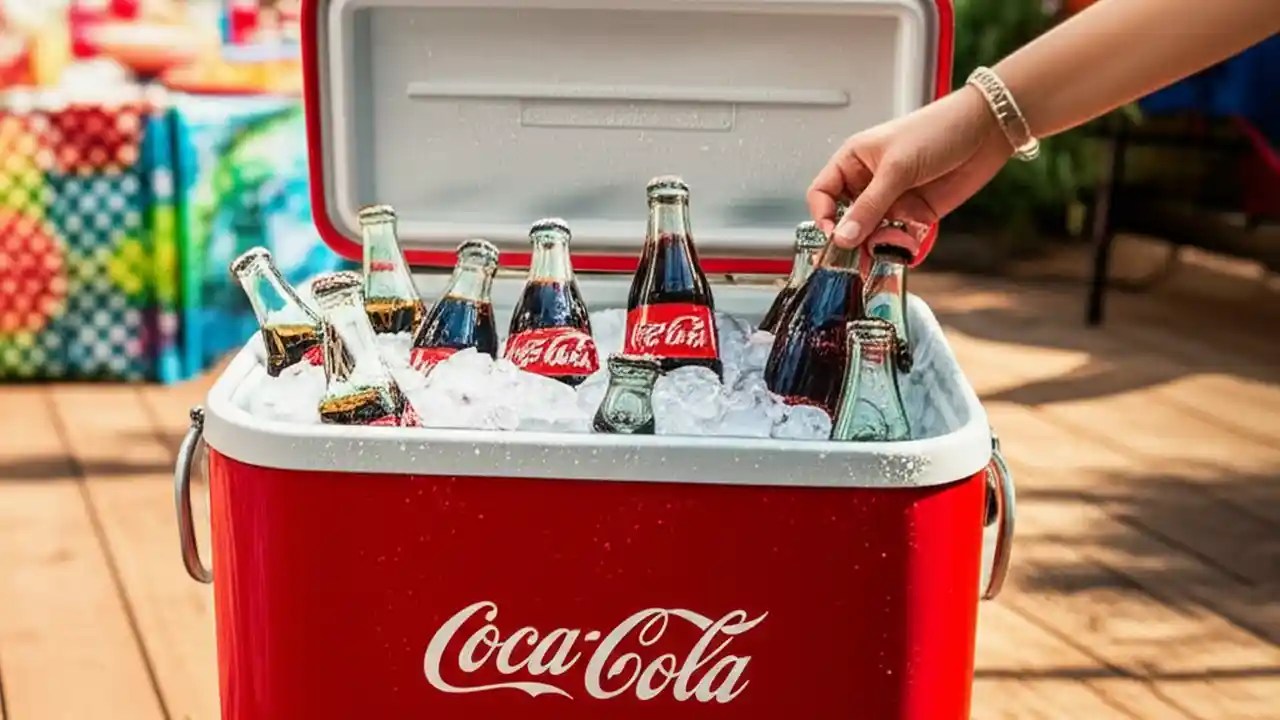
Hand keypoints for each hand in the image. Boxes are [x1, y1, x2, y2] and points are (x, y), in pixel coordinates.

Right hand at [806, 85, 1012, 259]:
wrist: (986, 131)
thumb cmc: (938, 130)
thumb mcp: (897, 168)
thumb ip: (869, 206)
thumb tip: (842, 237)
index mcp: (854, 161)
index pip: (822, 194)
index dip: (823, 216)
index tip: (834, 237)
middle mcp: (869, 182)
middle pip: (845, 220)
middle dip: (850, 240)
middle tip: (854, 259)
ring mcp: (892, 200)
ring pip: (870, 234)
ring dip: (875, 248)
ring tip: (883, 255)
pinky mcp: (914, 215)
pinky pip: (897, 239)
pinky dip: (898, 249)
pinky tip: (903, 249)